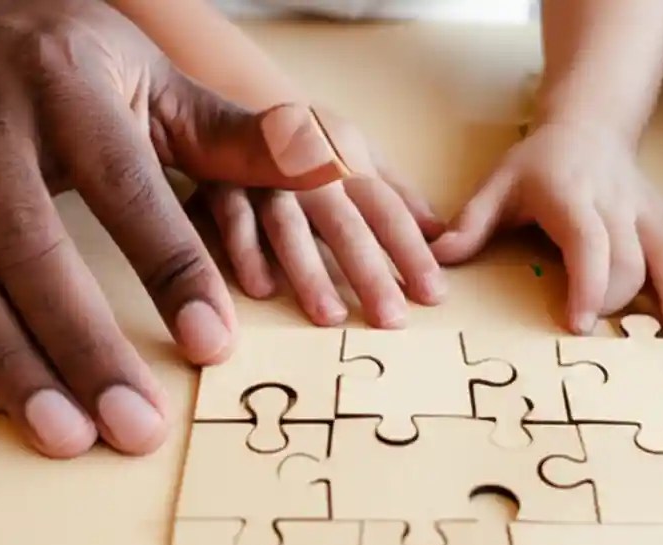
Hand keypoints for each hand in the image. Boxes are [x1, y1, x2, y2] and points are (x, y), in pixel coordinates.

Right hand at [0, 0, 346, 457]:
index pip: (124, 187)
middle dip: (82, 344)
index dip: (169, 268)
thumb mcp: (158, 80)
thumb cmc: (72, 57)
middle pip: (29, 246)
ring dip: (10, 362)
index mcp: (67, 87)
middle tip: (135, 428)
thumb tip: (329, 162)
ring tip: (66, 435)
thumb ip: (236, 136)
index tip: (212, 347)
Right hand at [187, 115, 447, 327]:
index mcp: (347, 160)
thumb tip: (443, 235)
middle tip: (391, 320)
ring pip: (289, 224)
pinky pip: (231, 219)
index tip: (433, 295)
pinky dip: (245, 251)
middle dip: (368, 270)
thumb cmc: (310, 146)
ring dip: (308, 269)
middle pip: (344, 222)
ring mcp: (261, 174)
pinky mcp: (218, 184)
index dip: (410, 250)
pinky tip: (262, 289)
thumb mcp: (357, 158)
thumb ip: (398, 196)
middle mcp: (308, 168)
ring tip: (330, 317)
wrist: (232, 105)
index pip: (387, 210)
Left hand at [430, 122, 662, 335]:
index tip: (579, 324)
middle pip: (630, 259)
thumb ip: (470, 225)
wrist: (587, 122)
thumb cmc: (537, 162)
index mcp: (572, 200)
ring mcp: (646, 212)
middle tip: (611, 339)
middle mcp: (616, 207)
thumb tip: (438, 261)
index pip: (589, 245)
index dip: (589, 285)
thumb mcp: (497, 185)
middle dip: (623, 301)